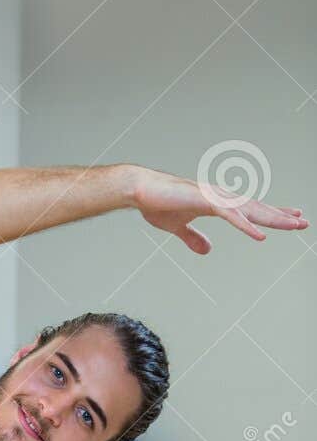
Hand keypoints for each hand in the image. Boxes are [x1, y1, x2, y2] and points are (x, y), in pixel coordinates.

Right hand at [131, 166, 306, 254]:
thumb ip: (193, 238)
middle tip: (303, 222)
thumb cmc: (156, 203)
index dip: (271, 215)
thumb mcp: (177, 227)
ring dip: (272, 219)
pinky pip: (230, 217)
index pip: (250, 210)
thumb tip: (208, 250)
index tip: (290, 218)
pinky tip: (260, 237)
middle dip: (280, 216)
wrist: (140, 190)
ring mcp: (214, 197)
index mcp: (217, 203)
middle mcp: (221, 197)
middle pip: (256, 209)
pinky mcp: (204, 201)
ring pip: (250, 211)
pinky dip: (246, 227)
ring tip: (293, 225)